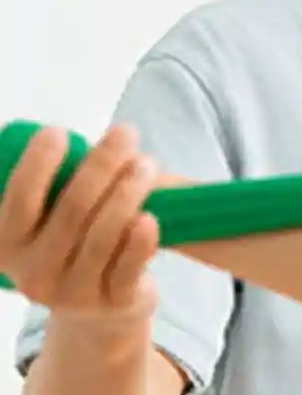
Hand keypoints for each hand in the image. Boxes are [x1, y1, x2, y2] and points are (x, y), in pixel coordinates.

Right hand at [0, 125, 160, 326]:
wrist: (98, 308)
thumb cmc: (72, 243)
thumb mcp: (43, 222)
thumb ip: (46, 187)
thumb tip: (46, 131)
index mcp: (6, 246)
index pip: (18, 201)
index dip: (36, 165)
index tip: (58, 131)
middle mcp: (33, 273)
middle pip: (71, 211)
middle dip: (100, 165)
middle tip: (125, 133)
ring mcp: (72, 292)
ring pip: (103, 236)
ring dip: (129, 192)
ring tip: (147, 163)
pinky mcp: (112, 303)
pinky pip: (127, 267)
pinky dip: (140, 240)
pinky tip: (151, 216)